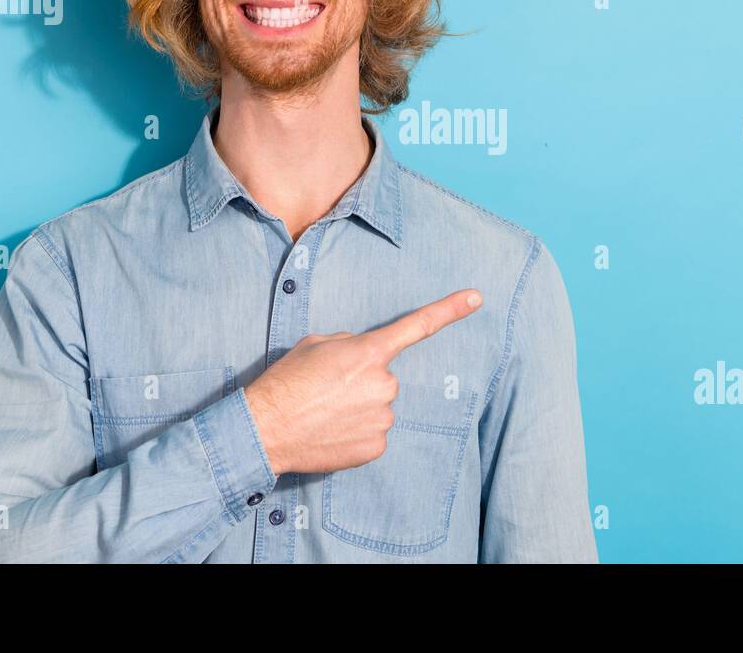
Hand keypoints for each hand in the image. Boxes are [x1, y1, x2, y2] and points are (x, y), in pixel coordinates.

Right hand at [244, 288, 482, 475]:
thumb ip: (350, 345)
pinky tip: (331, 432)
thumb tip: (362, 357)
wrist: (266, 429)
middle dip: (363, 381)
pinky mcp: (377, 446)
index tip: (477, 297)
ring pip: (379, 406)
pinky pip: (374, 433)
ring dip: (359, 408)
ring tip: (325, 412)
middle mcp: (383, 383)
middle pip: (384, 377)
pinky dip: (357, 432)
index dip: (450, 310)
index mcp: (369, 352)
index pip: (418, 326)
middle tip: (329, 390)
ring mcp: (383, 417)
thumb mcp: (316, 345)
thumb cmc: (286, 381)